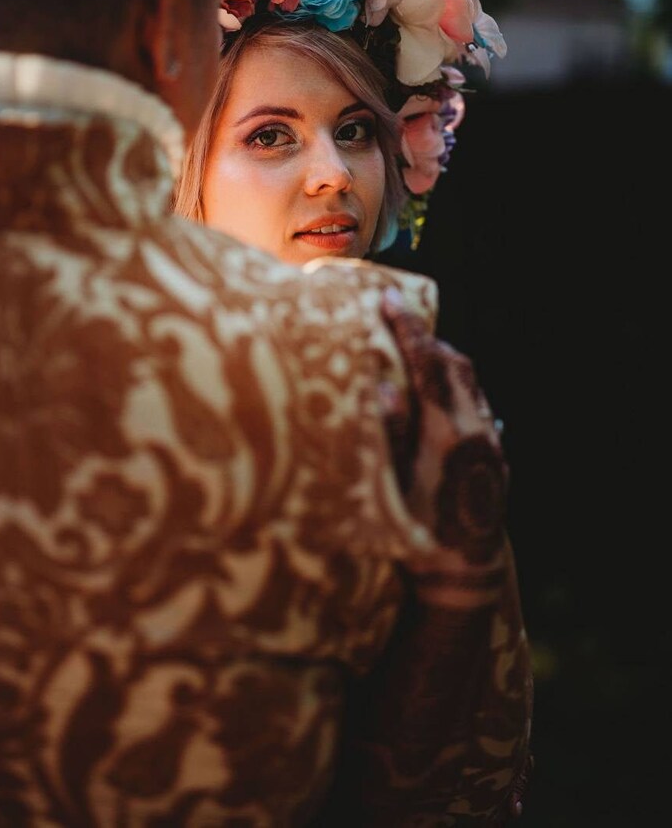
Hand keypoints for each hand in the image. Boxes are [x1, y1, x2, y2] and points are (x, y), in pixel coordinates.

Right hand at [380, 286, 509, 604]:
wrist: (464, 581)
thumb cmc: (419, 540)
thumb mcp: (392, 492)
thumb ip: (390, 437)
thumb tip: (383, 387)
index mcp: (450, 435)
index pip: (429, 366)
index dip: (407, 329)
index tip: (387, 300)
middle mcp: (478, 432)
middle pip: (455, 365)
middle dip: (424, 337)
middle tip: (393, 320)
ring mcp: (492, 445)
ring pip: (471, 383)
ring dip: (442, 361)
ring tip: (412, 350)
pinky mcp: (497, 458)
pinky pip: (479, 405)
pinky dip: (456, 386)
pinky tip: (437, 392)